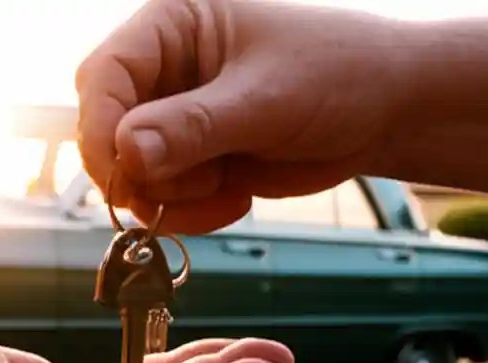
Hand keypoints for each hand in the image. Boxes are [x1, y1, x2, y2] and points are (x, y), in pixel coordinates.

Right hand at [75, 0, 407, 234]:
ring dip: (173, 198)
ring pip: (132, 175)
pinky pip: (164, 199)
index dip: (100, 126)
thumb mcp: (266, 98)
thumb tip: (126, 153)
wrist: (387, 111)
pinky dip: (191, 213)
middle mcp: (164, 69)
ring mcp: (176, 118)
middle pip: (105, 128)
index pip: (105, 74)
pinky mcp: (193, 160)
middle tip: (192, 185)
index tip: (120, 173)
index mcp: (172, 24)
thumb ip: (193, 126)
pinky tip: (236, 200)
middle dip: (140, 171)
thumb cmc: (337, 74)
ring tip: (227, 190)